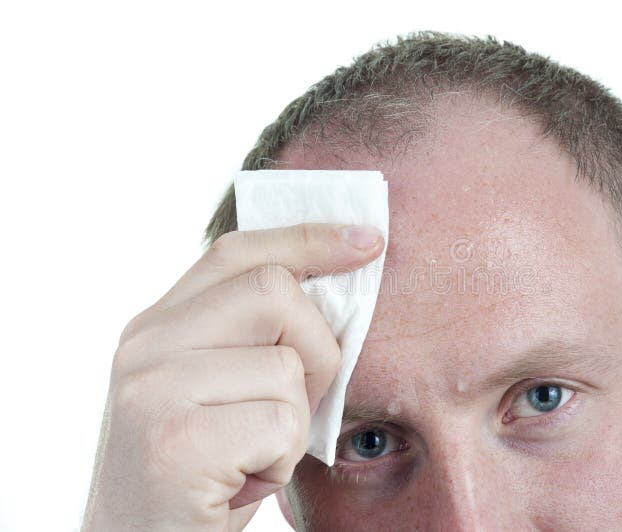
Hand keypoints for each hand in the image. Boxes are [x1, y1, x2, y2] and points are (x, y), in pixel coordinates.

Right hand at [82, 223, 384, 530]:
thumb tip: (339, 293)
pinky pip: (281, 423)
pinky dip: (280, 461)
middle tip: (295, 406)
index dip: (308, 240)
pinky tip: (241, 482)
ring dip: (292, 422)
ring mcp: (152, 391)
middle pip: (275, 292)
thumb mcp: (217, 394)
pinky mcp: (174, 443)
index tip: (367, 242)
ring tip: (250, 456)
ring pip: (287, 366)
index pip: (238, 253)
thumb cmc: (199, 476)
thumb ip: (251, 340)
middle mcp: (144, 347)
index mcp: (156, 328)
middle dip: (317, 350)